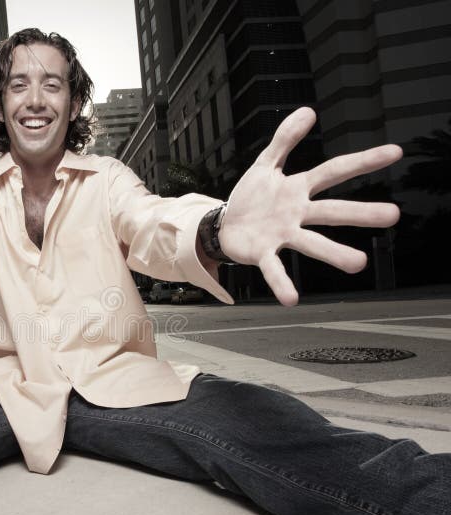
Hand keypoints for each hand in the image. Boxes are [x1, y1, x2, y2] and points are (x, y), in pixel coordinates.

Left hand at [220, 107, 400, 305]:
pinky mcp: (263, 254)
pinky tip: (292, 299)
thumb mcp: (265, 164)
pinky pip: (274, 268)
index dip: (363, 161)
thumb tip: (309, 111)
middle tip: (393, 215)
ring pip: (311, 243)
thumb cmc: (251, 198)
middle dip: (360, 212)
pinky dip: (282, 283)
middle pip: (331, 211)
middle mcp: (296, 214)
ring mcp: (282, 235)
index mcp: (298, 189)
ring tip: (359, 263)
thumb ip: (284, 140)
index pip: (334, 171)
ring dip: (334, 254)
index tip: (395, 152)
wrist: (224, 225)